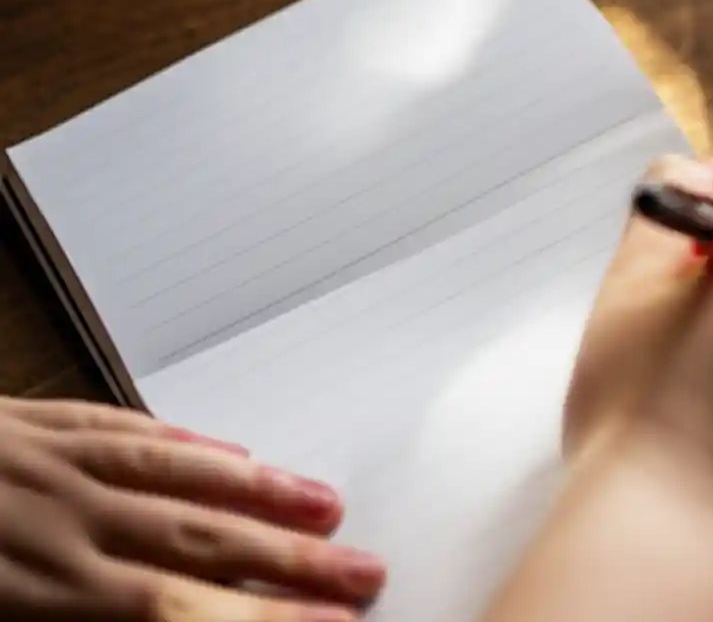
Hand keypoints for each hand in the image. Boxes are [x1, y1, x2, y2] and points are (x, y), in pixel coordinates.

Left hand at [0, 398, 384, 621]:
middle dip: (291, 559)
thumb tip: (174, 610)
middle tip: (364, 570)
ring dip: (261, 490)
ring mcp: (44, 461)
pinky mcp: (24, 424)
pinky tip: (230, 449)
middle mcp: (58, 515)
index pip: (175, 606)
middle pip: (199, 537)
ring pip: (176, 472)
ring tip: (329, 505)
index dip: (262, 617)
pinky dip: (181, 438)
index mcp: (37, 584)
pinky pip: (116, 426)